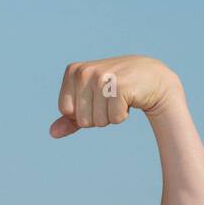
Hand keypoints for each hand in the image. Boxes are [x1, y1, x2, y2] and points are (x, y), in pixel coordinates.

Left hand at [49, 55, 179, 137]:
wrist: (151, 77)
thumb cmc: (115, 89)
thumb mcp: (89, 100)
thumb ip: (70, 117)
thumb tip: (52, 133)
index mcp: (73, 71)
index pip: (66, 111)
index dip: (83, 111)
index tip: (96, 97)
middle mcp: (85, 72)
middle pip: (82, 119)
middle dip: (98, 116)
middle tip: (111, 98)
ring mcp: (102, 78)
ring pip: (98, 121)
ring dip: (111, 116)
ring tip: (120, 98)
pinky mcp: (120, 87)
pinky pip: (114, 119)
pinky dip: (122, 115)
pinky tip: (129, 99)